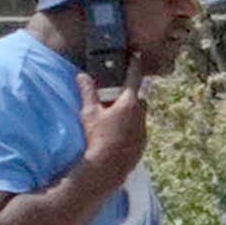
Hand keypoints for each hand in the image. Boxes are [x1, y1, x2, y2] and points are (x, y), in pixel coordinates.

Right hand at [78, 65, 146, 179]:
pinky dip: (131, 130)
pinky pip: (139, 131)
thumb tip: (82, 76)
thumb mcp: (89, 113)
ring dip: (130, 115)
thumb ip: (87, 93)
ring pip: (140, 116)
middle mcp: (141, 115)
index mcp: (129, 103)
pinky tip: (118, 136)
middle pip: (139, 99)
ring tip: (115, 121)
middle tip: (115, 100)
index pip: (134, 78)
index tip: (135, 56)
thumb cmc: (97, 138)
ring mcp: (144, 131)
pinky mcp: (143, 144)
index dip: (134, 65)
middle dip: (129, 97)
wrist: (106, 168)